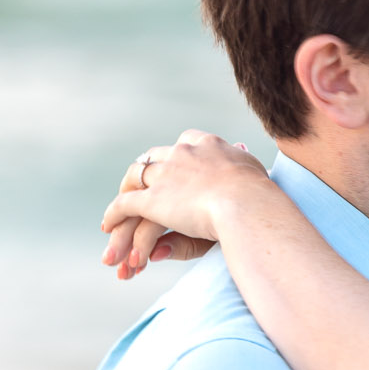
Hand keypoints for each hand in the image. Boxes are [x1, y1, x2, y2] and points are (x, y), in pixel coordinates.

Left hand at [101, 133, 271, 280]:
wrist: (248, 205)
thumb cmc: (261, 195)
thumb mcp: (252, 170)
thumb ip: (242, 159)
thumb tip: (241, 148)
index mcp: (207, 144)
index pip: (182, 145)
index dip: (173, 158)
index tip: (170, 167)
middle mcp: (182, 153)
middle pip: (153, 160)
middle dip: (143, 175)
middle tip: (135, 188)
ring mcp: (165, 174)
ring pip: (135, 180)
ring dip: (125, 195)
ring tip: (119, 209)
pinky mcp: (153, 199)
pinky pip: (125, 205)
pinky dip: (114, 214)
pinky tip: (107, 225)